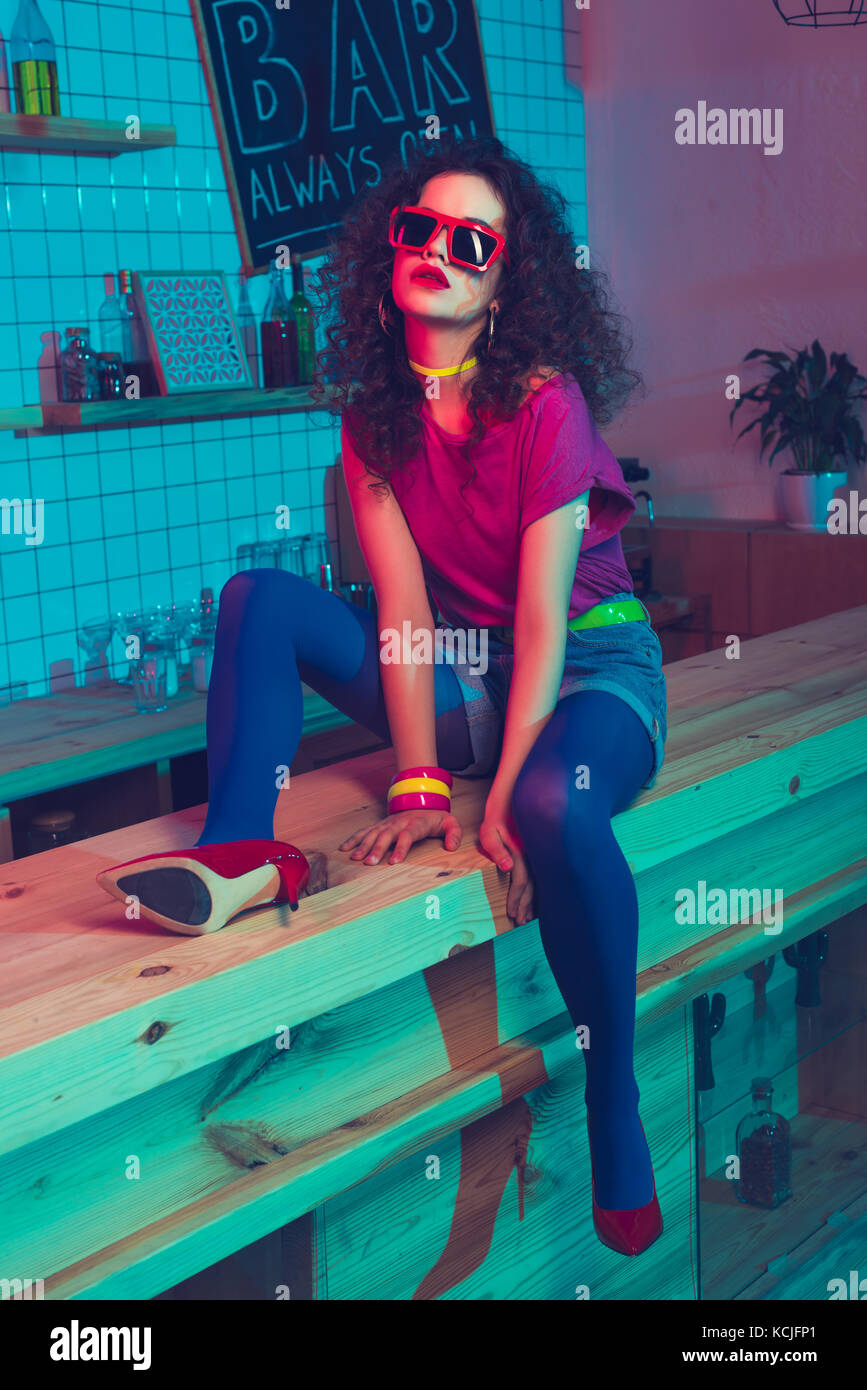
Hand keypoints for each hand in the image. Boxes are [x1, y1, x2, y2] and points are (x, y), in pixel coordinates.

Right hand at [338, 808, 462, 865]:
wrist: (423, 800)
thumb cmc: (436, 817)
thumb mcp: (450, 822)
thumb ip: (454, 833)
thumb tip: (451, 846)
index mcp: (416, 823)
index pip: (407, 836)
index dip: (400, 848)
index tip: (393, 862)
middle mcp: (399, 822)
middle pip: (386, 835)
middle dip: (376, 849)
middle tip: (369, 863)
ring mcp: (388, 823)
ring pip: (373, 833)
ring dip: (363, 845)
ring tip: (355, 858)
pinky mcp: (380, 824)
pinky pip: (365, 830)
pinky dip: (354, 838)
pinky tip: (344, 848)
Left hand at [478, 800, 534, 925]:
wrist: (513, 797)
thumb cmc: (497, 815)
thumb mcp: (489, 830)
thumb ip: (497, 849)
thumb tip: (506, 868)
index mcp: (520, 852)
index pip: (520, 882)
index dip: (516, 899)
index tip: (511, 914)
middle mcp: (532, 855)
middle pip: (532, 887)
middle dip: (526, 906)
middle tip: (521, 922)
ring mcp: (537, 853)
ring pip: (540, 882)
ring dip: (535, 900)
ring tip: (530, 916)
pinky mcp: (538, 851)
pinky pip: (541, 874)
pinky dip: (540, 889)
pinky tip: (539, 898)